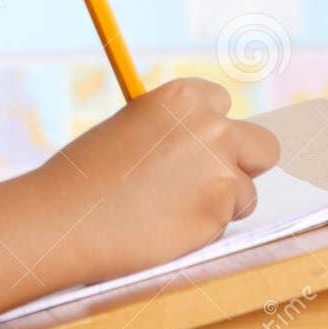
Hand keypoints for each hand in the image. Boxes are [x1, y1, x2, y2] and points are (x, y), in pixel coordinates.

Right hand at [39, 77, 280, 284]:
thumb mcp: (130, 130)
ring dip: (218, 205)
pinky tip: (164, 228)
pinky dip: (203, 230)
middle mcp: (209, 128)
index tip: (196, 147)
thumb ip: (174, 133)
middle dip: (243, 166)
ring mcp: (220, 171)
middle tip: (209, 183)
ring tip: (166, 211)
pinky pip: (226, 224)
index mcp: (181, 98)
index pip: (224, 104)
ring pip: (246, 192)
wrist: (65, 217)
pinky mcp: (219, 213)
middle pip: (262, 146)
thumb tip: (207, 148)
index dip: (211, 129)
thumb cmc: (86, 176)